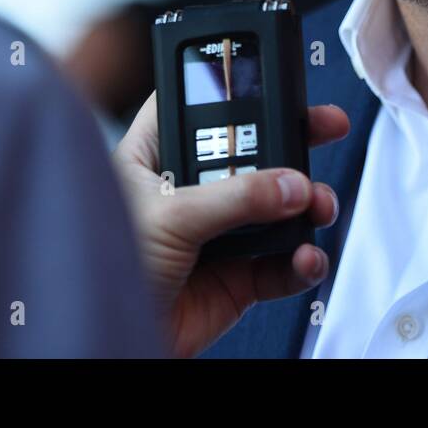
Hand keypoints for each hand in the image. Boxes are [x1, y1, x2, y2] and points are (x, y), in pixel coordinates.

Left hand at [112, 91, 348, 356]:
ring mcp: (218, 234)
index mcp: (156, 159)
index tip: (275, 79)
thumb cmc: (101, 273)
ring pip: (279, 207)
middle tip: (326, 126)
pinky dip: (303, 260)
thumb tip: (293, 184)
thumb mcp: (168, 217)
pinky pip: (283, 262)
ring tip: (318, 207)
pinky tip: (304, 258)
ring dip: (308, 205)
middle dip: (293, 144)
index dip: (235, 89)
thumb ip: (236, 197)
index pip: (200, 108)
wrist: (107, 348)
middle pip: (254, 153)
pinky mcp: (238, 277)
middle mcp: (190, 191)